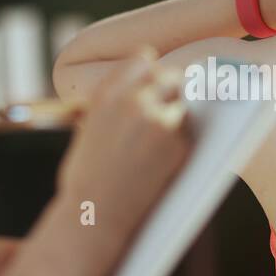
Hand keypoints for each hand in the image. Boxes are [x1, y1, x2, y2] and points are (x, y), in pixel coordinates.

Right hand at [54, 49, 191, 259]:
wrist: (94, 215)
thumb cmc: (86, 178)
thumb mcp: (88, 129)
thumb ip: (113, 107)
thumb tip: (139, 94)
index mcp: (107, 94)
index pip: (142, 60)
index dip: (150, 72)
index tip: (155, 80)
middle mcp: (134, 100)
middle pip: (169, 77)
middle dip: (171, 90)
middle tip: (170, 106)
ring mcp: (159, 120)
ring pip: (183, 104)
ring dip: (178, 116)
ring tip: (162, 140)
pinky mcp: (179, 144)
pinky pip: (189, 133)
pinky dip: (183, 142)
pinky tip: (166, 159)